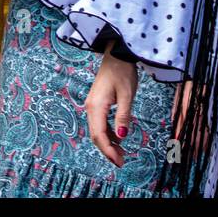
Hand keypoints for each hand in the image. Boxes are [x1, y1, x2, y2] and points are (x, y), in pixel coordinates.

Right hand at [86, 46, 138, 166]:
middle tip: (121, 162)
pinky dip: (108, 134)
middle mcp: (90, 107)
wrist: (116, 54)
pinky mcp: (97, 103)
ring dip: (108, 143)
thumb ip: (123, 116)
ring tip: (122, 154)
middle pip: (96, 136)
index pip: (99, 135)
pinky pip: (100, 123)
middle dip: (107, 151)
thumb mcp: (127, 94)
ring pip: (97, 131)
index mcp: (96, 106)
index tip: (119, 162)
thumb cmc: (123, 71)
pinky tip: (119, 138)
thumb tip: (122, 138)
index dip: (108, 151)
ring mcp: (92, 105)